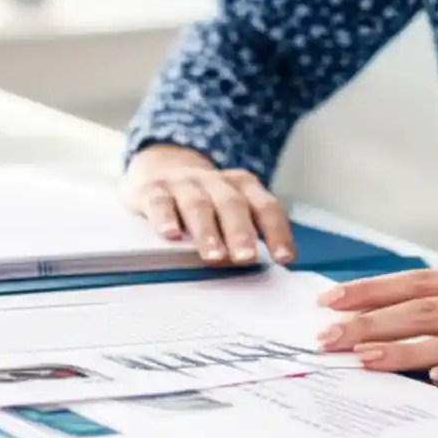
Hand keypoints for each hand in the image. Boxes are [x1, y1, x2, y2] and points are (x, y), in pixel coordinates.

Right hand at [123, 144, 295, 265]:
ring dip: (207, 232)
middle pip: (232, 205)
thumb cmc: (205, 202)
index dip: (277, 232)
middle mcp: (215, 182)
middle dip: (240, 233)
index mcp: (242, 187)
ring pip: (198, 205)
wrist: (161, 167)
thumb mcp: (229, 210)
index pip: (266, 208)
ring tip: (214, 257)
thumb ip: (247, 232)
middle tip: (246, 259)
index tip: (284, 259)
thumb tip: (265, 270)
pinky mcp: (153, 189)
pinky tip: (171, 235)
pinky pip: (160, 202)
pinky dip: (165, 218)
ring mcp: (183, 183)